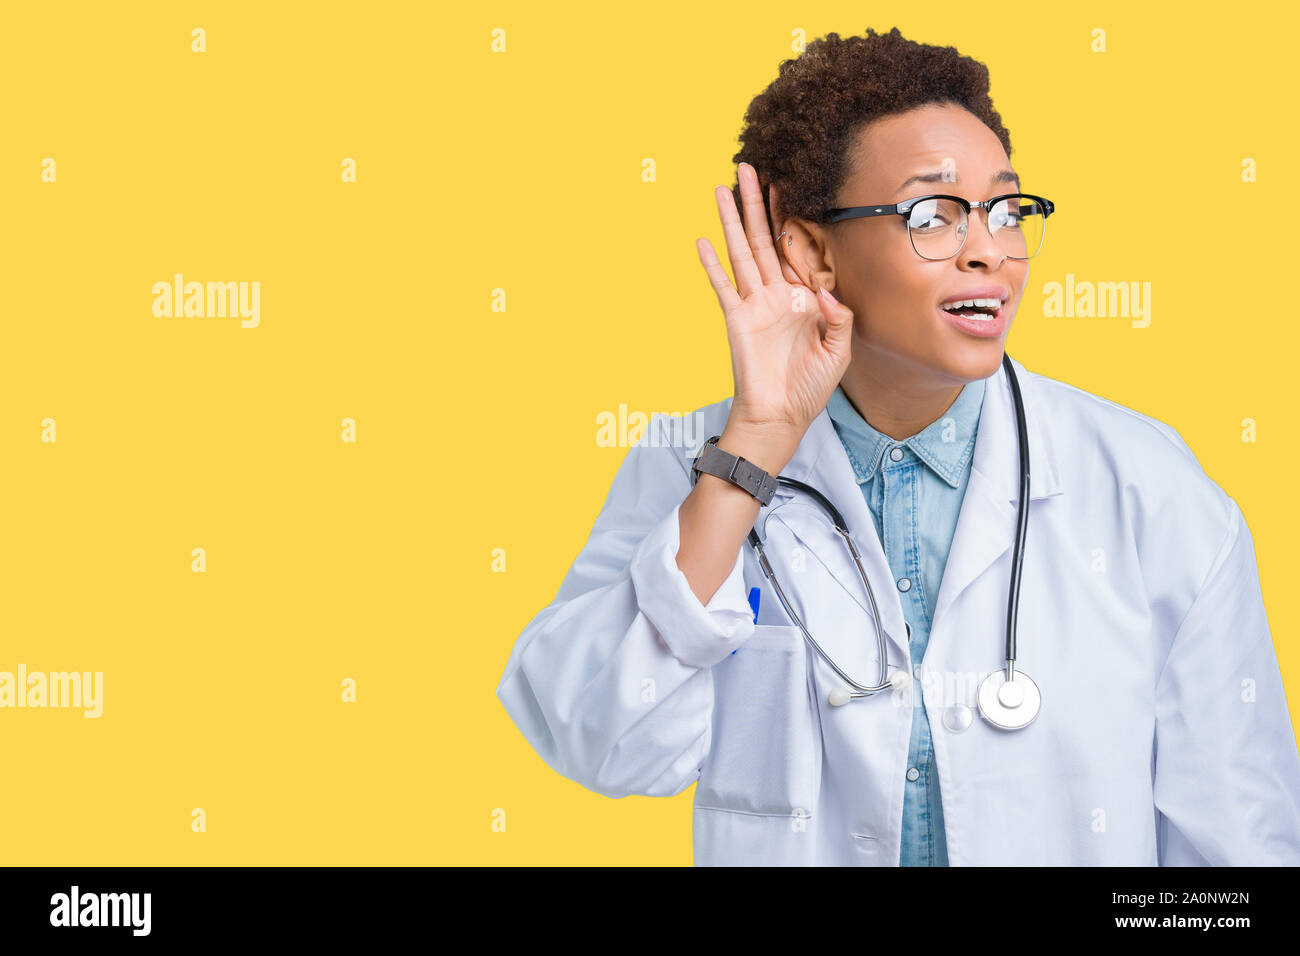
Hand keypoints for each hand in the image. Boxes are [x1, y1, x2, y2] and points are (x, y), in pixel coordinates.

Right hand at [696, 162, 853, 465]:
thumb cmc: (810, 387)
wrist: (782, 417)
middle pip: (763, 238)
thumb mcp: (840, 349)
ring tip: (722, 189)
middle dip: (756, 202)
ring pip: (741, 252)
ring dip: (732, 221)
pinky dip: (712, 265)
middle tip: (748, 166)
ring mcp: (754, 305)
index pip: (794, 247)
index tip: (785, 183)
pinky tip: (702, 241)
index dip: (789, 216)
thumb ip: (840, 316)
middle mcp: (776, 294)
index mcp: (802, 298)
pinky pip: (723, 287)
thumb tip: (824, 293)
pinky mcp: (737, 320)